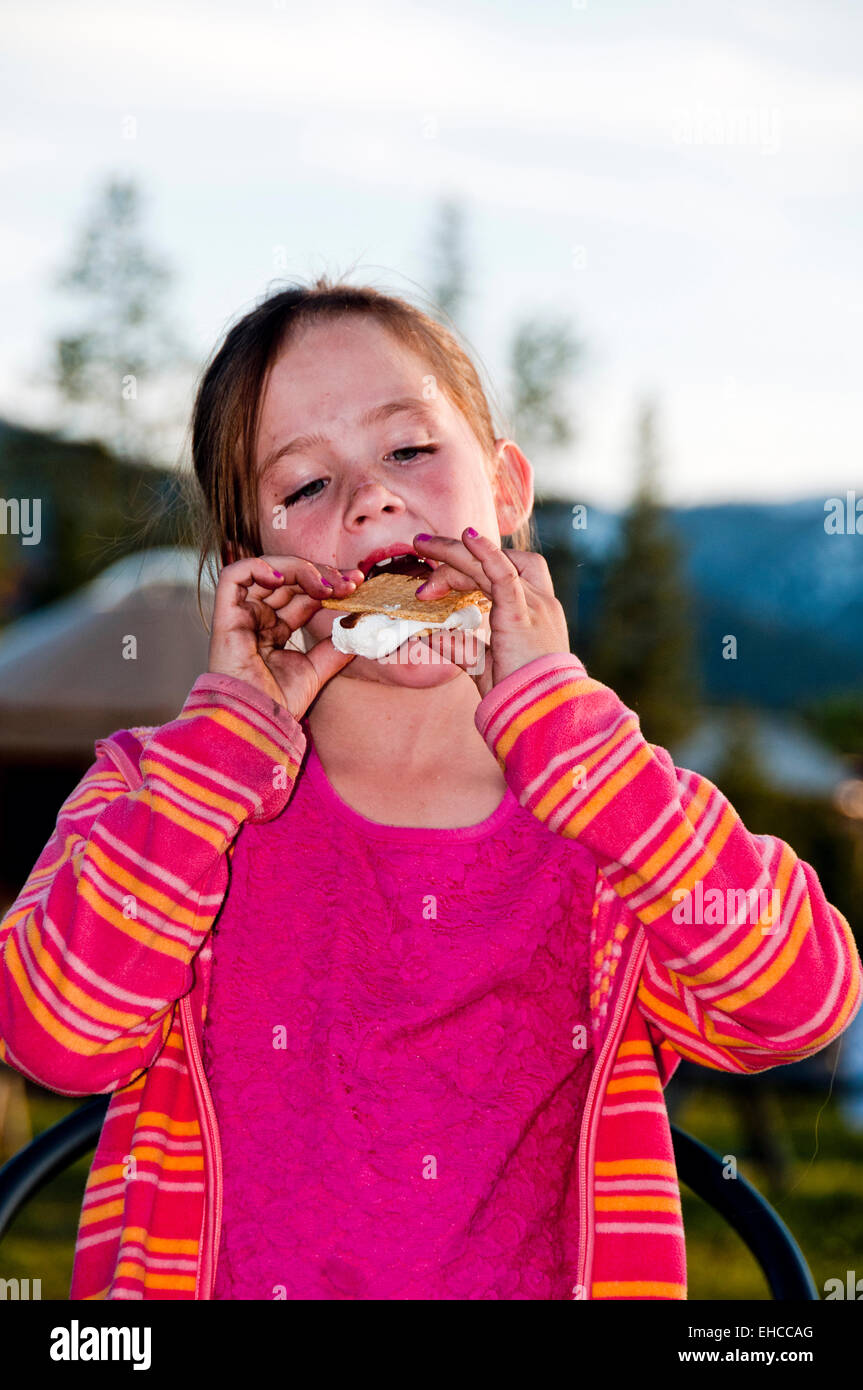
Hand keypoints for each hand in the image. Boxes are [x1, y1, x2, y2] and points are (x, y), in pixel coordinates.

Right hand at [208, 554, 364, 720]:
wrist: (256, 723)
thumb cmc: (278, 704)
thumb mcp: (317, 670)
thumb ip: (336, 648)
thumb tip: (360, 628)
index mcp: (275, 629)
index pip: (303, 593)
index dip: (328, 584)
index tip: (356, 585)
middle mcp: (257, 618)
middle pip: (289, 579)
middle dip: (321, 574)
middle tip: (350, 582)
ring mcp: (241, 615)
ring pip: (265, 570)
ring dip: (299, 569)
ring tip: (325, 585)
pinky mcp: (226, 616)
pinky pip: (232, 576)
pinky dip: (258, 567)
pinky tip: (285, 578)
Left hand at [411, 528, 570, 697]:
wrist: (544, 715)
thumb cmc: (521, 696)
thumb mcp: (485, 666)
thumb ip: (460, 648)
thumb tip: (429, 636)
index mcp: (533, 613)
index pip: (501, 573)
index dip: (466, 570)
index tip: (431, 587)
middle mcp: (538, 603)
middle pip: (494, 562)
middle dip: (455, 555)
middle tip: (420, 547)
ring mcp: (533, 605)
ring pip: (490, 565)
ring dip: (455, 552)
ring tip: (423, 544)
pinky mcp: (521, 613)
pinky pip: (504, 573)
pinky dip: (486, 553)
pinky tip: (467, 537)